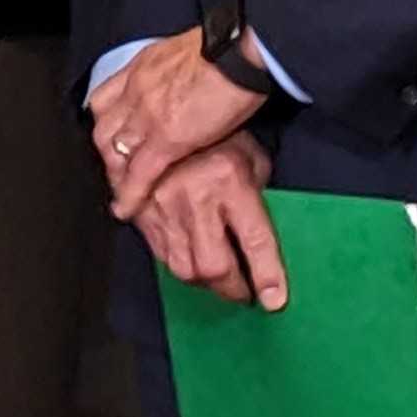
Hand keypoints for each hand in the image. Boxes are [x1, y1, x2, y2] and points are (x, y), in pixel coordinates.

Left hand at [91, 28, 268, 218]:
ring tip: (122, 194)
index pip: (105, 101)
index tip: (113, 143)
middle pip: (104, 129)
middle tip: (115, 174)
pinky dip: (130, 192)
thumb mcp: (189, 54)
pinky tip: (127, 208)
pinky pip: (140, 171)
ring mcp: (148, 114)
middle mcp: (136, 89)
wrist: (241, 51)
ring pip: (116, 151)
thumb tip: (185, 84)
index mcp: (142, 67)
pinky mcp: (167, 137)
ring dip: (116, 175)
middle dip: (107, 155)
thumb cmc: (229, 48)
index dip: (107, 126)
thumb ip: (177, 73)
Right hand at [131, 134, 285, 309]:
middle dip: (232, 289)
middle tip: (244, 291)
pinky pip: (160, 254)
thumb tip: (260, 243)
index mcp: (231, 181)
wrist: (164, 114)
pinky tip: (191, 259)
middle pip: (214, 265)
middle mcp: (196, 197)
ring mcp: (165, 205)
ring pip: (184, 267)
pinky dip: (179, 265)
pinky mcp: (142, 210)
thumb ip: (257, 199)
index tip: (274, 301)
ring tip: (218, 278)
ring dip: (205, 282)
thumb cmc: (218, 137)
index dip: (266, 276)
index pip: (255, 240)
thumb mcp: (250, 160)